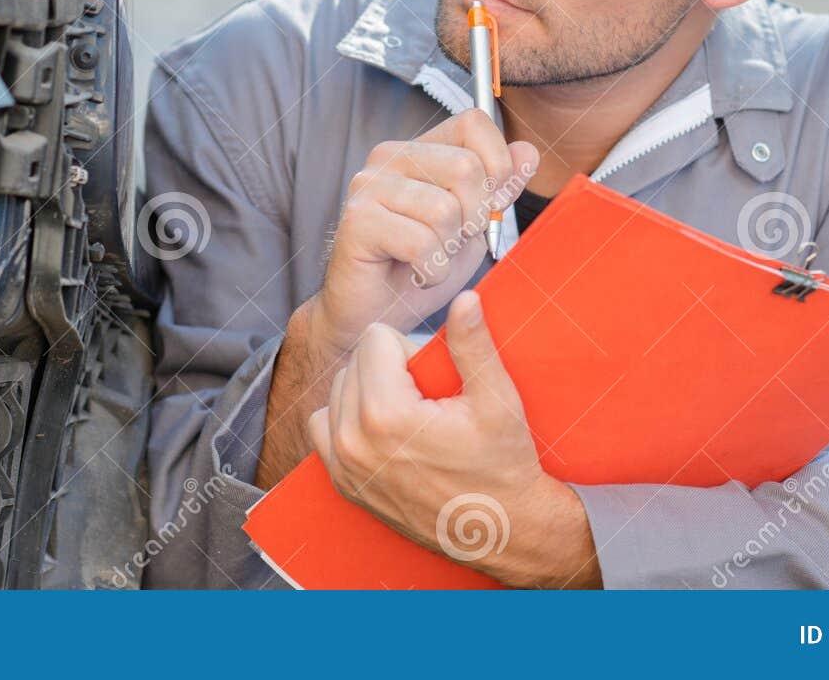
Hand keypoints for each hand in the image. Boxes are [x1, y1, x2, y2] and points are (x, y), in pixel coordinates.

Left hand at [308, 290, 600, 587]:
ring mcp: (343, 466)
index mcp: (386, 414)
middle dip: (389, 368)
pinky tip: (385, 431)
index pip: (375, 338)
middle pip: (355, 361)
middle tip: (428, 398)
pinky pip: (324, 426)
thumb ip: (473, 345)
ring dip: (368, 391)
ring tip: (409, 415)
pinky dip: (348, 420)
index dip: (409, 349)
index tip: (434, 377)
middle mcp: (353, 440)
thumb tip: (464, 298)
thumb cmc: (503, 466)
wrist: (499, 530)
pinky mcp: (342, 483)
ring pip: (338, 389)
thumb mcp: (498, 401)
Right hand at [314, 109, 537, 350]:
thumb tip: (528, 153)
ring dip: (448, 250)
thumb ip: (500, 187)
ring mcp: (369, 184)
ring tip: (430, 260)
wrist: (375, 314)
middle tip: (451, 242)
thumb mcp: (474, 223)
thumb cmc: (421, 266)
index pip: (473, 123)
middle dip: (474, 218)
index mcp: (421, 149)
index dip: (499, 166)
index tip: (491, 205)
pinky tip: (417, 274)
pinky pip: (421, 242)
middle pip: (466, 167)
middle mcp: (390, 156)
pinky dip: (431, 270)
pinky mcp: (358, 219)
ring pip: (444, 208)